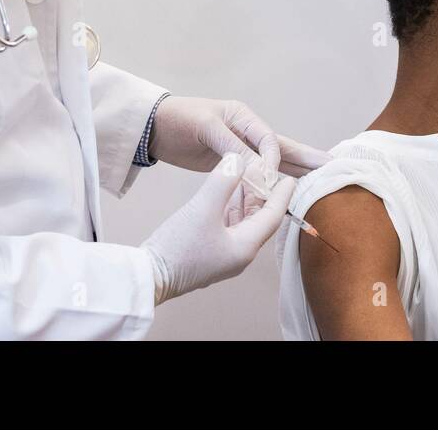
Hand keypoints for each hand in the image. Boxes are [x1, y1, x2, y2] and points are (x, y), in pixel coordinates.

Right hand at [141, 152, 296, 304]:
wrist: (147, 277)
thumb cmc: (177, 248)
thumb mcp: (202, 208)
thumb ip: (223, 181)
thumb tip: (237, 160)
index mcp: (245, 247)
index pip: (272, 216)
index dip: (281, 194)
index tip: (290, 177)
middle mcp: (239, 253)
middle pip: (258, 218)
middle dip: (261, 193)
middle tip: (263, 169)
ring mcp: (223, 254)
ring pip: (242, 221)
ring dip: (244, 198)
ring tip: (245, 175)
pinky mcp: (208, 252)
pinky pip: (227, 225)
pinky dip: (230, 207)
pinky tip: (224, 193)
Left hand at [149, 95, 330, 178]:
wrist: (152, 128)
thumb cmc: (177, 120)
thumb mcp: (205, 130)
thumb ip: (232, 149)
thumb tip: (260, 170)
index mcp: (242, 116)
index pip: (269, 140)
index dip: (273, 160)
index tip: (269, 179)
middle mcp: (245, 131)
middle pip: (281, 148)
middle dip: (306, 159)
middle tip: (332, 167)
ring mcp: (239, 147)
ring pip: (272, 163)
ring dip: (293, 173)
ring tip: (319, 181)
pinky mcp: (230, 163)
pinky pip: (255, 176)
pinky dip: (268, 185)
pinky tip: (283, 195)